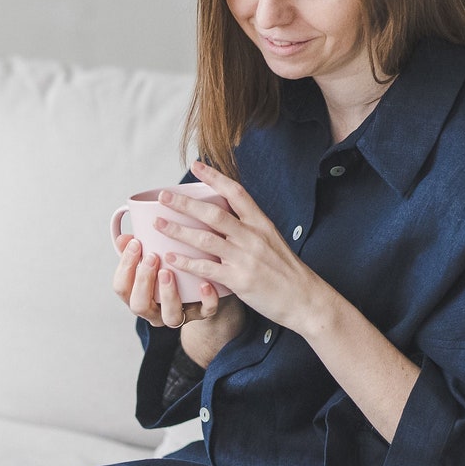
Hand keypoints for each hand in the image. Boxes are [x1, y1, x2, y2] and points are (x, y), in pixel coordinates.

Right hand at [112, 231, 226, 330]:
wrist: (196, 288)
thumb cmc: (167, 270)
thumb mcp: (150, 261)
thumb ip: (137, 251)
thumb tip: (124, 238)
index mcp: (138, 298)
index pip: (122, 288)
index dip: (125, 267)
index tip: (136, 243)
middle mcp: (155, 312)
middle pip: (139, 306)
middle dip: (143, 281)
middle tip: (152, 257)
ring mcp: (178, 315)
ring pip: (171, 317)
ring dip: (168, 294)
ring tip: (169, 272)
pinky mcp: (201, 314)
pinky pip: (205, 312)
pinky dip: (206, 300)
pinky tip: (205, 284)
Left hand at [151, 160, 330, 336]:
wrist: (306, 300)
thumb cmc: (288, 273)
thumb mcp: (273, 242)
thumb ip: (250, 230)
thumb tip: (226, 219)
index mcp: (262, 224)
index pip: (236, 192)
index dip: (214, 177)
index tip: (196, 165)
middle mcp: (253, 237)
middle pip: (213, 213)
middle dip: (185, 203)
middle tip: (163, 196)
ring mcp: (246, 258)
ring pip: (205, 238)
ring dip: (178, 229)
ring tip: (158, 223)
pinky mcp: (239, 280)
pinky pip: (206, 268)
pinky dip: (186, 262)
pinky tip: (170, 257)